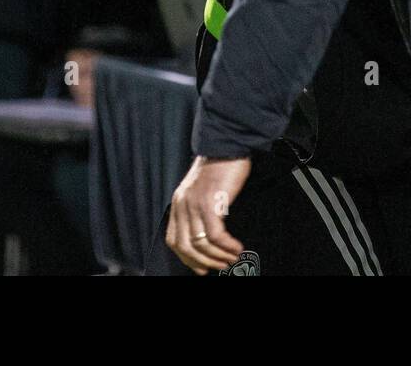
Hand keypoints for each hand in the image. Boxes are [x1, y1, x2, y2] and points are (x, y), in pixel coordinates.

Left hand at [166, 155, 251, 273]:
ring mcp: (195, 204)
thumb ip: (200, 207)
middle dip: (203, 262)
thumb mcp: (202, 187)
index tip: (200, 267)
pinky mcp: (211, 202)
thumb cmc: (220, 163)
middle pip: (186, 246)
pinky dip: (226, 246)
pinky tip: (236, 247)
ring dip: (218, 256)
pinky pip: (215, 235)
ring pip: (200, 244)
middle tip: (219, 266)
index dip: (186, 258)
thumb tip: (209, 231)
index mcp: (179, 202)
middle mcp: (183, 205)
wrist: (227, 143)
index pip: (174, 239)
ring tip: (231, 258)